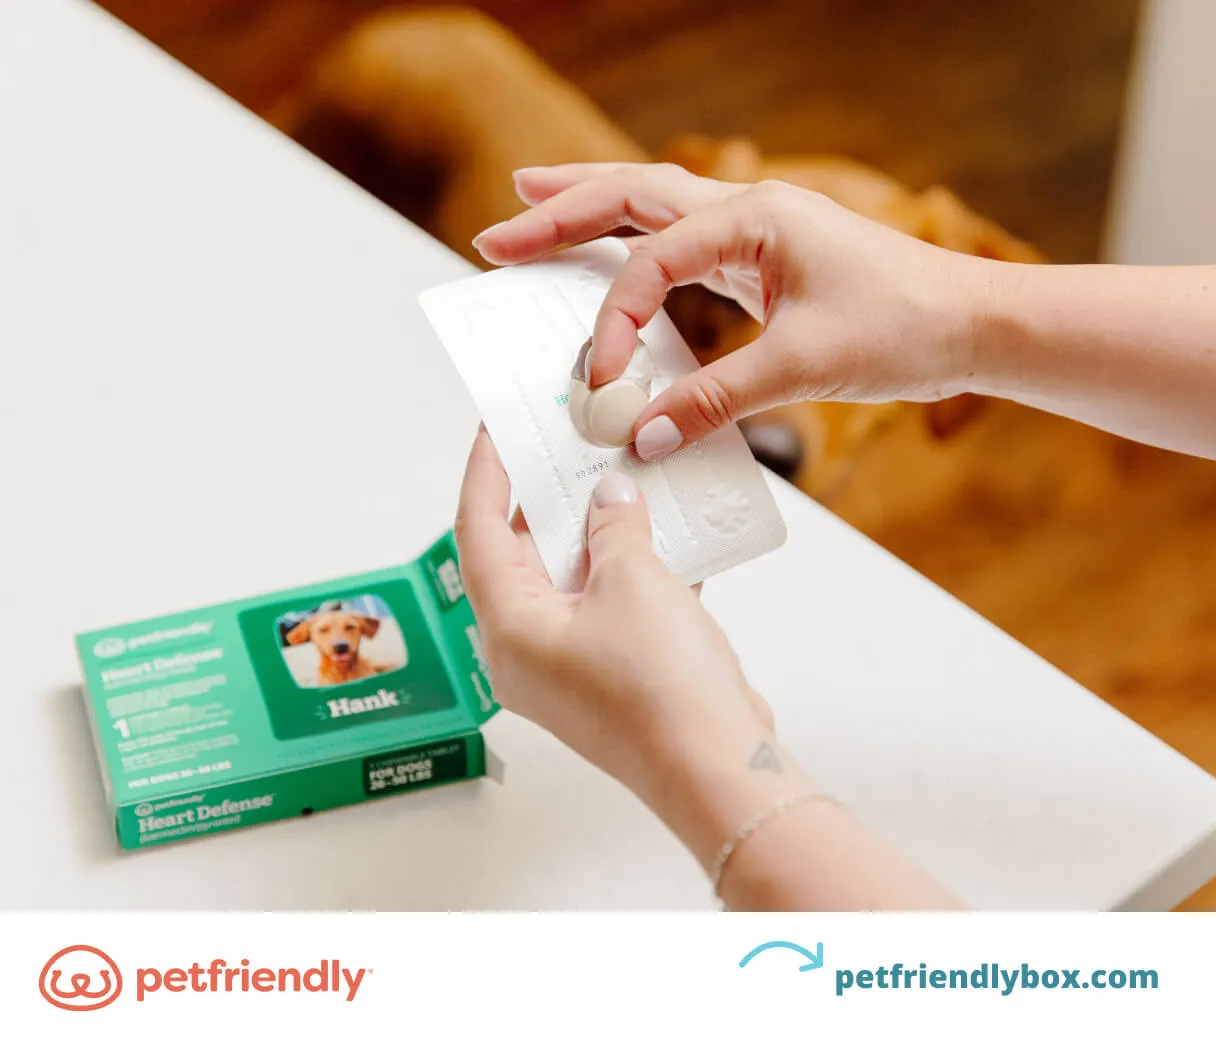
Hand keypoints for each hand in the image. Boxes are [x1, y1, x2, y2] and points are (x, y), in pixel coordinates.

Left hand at [455, 428, 962, 908]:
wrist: (720, 770)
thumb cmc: (662, 688)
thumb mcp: (634, 582)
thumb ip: (614, 527)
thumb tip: (609, 498)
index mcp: (509, 629)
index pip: (477, 531)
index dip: (487, 472)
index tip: (497, 427)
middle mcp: (528, 653)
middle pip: (521, 556)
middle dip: (547, 499)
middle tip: (564, 445)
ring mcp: (570, 669)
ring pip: (571, 581)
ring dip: (596, 532)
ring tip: (616, 477)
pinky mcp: (612, 679)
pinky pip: (608, 608)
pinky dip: (628, 571)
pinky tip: (662, 535)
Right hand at [473, 161, 987, 458]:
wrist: (970, 324)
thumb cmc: (907, 327)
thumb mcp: (804, 367)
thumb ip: (717, 400)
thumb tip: (645, 435)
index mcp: (756, 220)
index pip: (652, 261)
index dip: (616, 320)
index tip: (601, 377)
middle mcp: (749, 213)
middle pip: (634, 194)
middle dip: (562, 209)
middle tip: (500, 225)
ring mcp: (756, 232)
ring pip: (655, 206)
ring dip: (592, 208)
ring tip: (532, 205)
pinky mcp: (764, 261)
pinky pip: (682, 243)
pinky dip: (636, 245)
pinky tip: (613, 255)